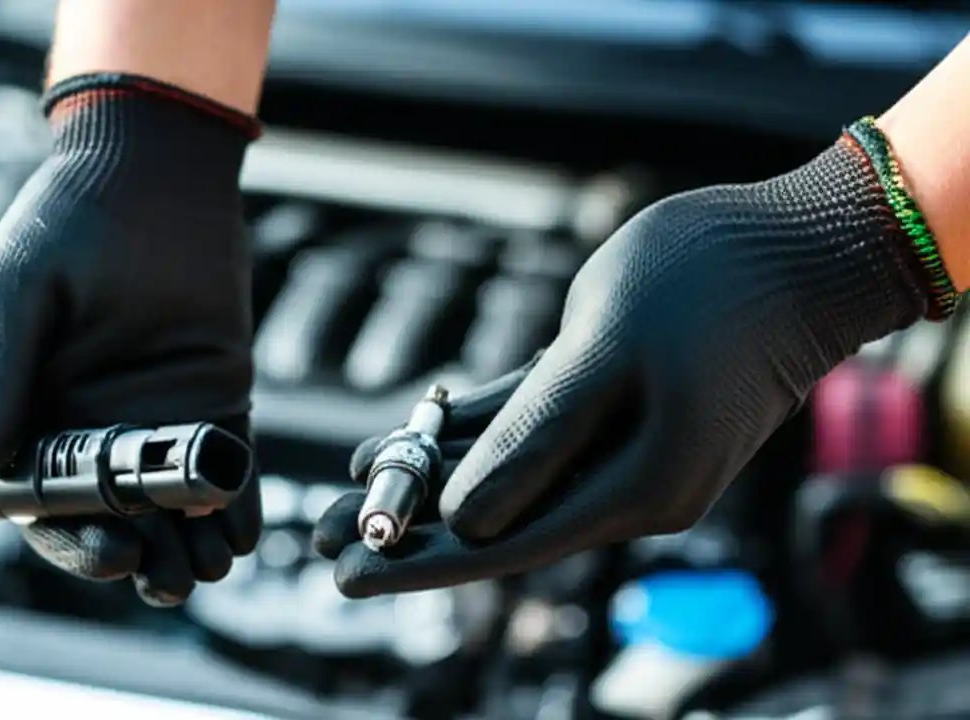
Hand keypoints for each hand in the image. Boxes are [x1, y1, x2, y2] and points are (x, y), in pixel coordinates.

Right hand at [0, 76, 261, 605]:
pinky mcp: (214, 397)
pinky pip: (228, 462)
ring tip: (211, 566)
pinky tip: (246, 530)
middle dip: (143, 559)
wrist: (150, 171)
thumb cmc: (66, 222)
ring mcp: (158, 417)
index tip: (114, 555)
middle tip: (171, 579)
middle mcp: (93, 427)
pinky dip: (237, 502)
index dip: (75, 541)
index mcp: (32, 414)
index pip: (46, 503)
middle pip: (115, 519)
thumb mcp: (16, 293)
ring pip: (175, 505)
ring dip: (191, 542)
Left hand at [316, 137, 931, 596]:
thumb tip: (464, 518)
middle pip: (496, 516)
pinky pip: (527, 425)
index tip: (343, 576)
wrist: (804, 241)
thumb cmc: (711, 282)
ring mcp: (625, 443)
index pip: (503, 542)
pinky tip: (403, 433)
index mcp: (634, 487)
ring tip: (346, 492)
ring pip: (504, 471)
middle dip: (405, 528)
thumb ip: (534, 440)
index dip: (418, 562)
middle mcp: (629, 482)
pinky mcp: (617, 399)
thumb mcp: (605, 354)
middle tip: (318, 538)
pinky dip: (468, 429)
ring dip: (425, 479)